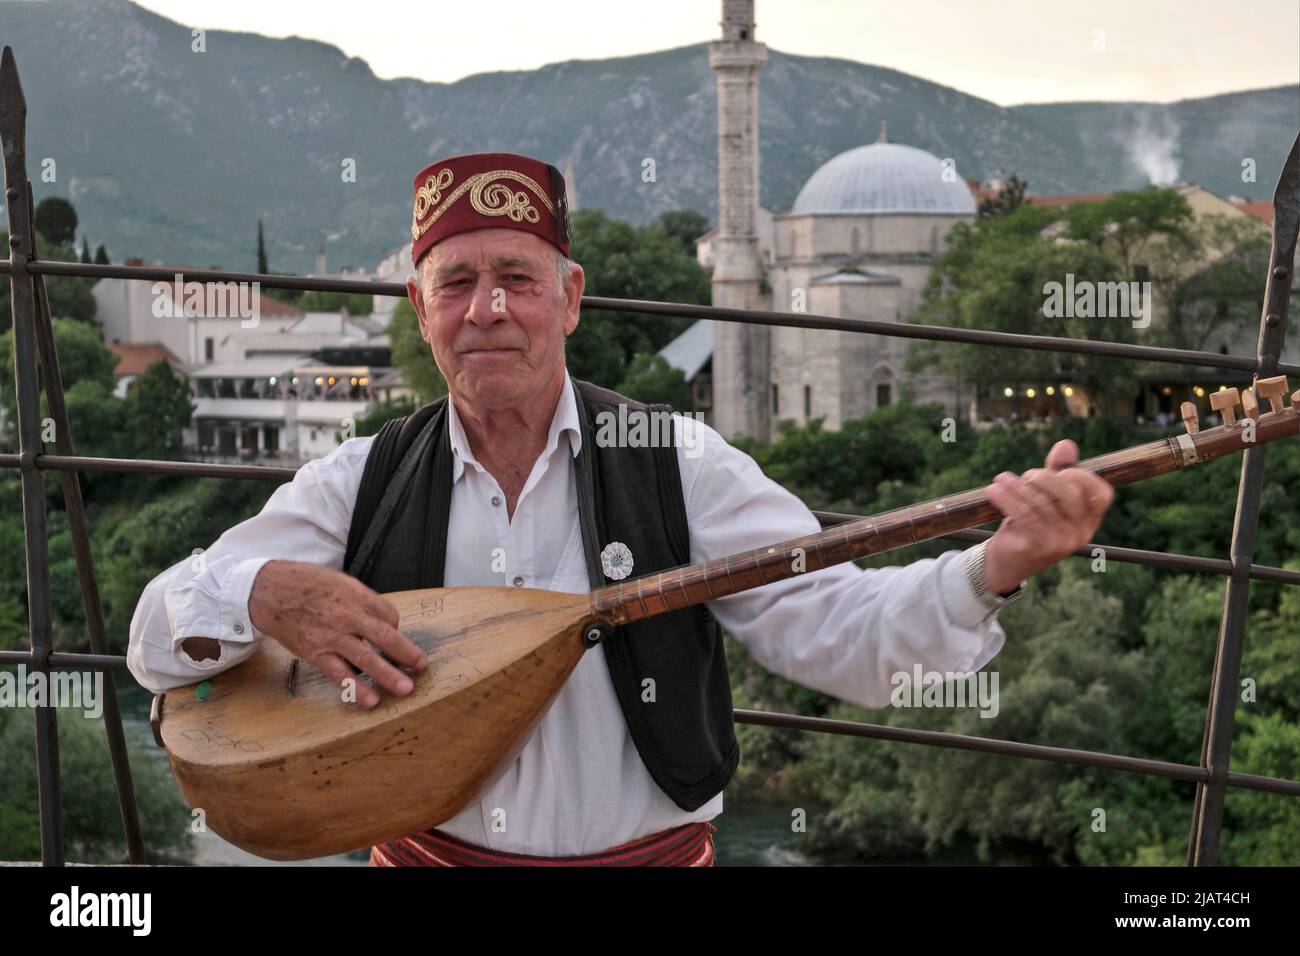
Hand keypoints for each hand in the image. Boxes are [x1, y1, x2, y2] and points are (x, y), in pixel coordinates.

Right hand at [248, 560, 427, 708]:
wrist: (269, 591)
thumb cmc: (307, 584)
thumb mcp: (341, 582)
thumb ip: (363, 601)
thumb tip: (383, 622)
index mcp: (357, 596)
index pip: (389, 615)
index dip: (397, 629)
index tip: (396, 640)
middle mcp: (348, 616)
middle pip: (385, 636)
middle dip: (406, 654)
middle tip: (421, 667)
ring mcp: (332, 636)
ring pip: (366, 658)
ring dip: (387, 676)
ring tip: (405, 689)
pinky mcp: (315, 653)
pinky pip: (339, 673)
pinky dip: (356, 688)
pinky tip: (370, 700)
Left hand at [982, 440, 1114, 594]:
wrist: (1008, 562)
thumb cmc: (1031, 523)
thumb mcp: (1047, 497)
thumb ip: (1059, 471)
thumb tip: (1066, 444)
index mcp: (1090, 519)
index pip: (1102, 494)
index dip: (1082, 476)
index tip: (1060, 470)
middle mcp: (1081, 532)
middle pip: (1069, 494)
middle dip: (1045, 478)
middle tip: (1026, 476)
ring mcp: (1061, 542)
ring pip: (1041, 503)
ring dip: (1017, 486)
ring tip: (1002, 479)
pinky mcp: (1038, 546)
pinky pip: (1023, 515)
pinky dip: (1006, 498)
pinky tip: (993, 490)